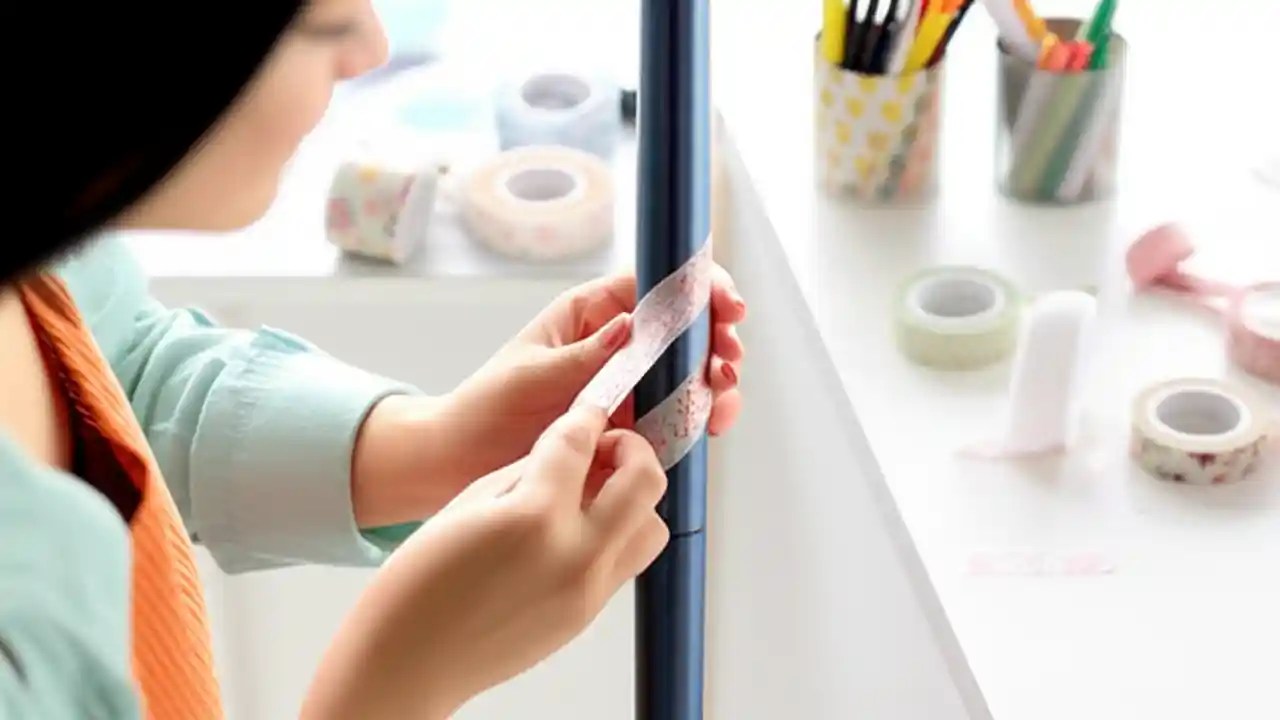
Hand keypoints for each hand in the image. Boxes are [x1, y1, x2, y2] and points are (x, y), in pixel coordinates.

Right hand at [302, 406, 668, 719]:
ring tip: (595, 491)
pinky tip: (578, 528)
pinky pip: (625, 561)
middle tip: (602, 445)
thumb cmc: (418, 585)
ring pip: (652, 525)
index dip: (587, 415)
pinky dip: (615, 533)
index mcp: (534, 516)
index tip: (590, 407)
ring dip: (633, 497)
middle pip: (644, 479)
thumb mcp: (469, 503)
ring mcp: (588, 590)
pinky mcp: (588, 615)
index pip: (581, 442)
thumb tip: (569, 450)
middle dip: (630, 447)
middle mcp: (575, 553)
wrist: (408, 662)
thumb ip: (528, 471)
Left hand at [454, 268, 744, 475]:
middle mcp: (616, 346)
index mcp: (591, 315)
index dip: (699, 288)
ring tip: (724, 400)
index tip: (727, 304)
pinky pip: (677, 416)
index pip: (655, 285)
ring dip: (717, 383)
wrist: (462, 461)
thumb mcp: (532, 373)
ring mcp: (628, 386)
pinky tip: (711, 427)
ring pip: (689, 373)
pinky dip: (702, 419)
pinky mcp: (632, 426)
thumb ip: (584, 355)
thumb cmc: (488, 406)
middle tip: (729, 360)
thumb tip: (629, 326)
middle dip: (718, 340)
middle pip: (685, 329)